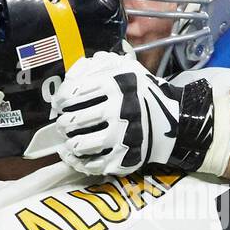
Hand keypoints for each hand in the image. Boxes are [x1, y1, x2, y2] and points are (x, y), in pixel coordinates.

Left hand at [39, 51, 217, 176]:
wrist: (170, 123)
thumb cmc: (141, 94)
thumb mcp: (125, 69)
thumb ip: (98, 65)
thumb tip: (71, 75)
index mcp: (116, 86)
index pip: (73, 93)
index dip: (60, 99)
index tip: (59, 103)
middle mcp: (119, 111)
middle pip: (74, 120)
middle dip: (63, 122)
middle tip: (63, 123)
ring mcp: (122, 138)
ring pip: (81, 144)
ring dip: (69, 142)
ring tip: (69, 138)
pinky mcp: (124, 159)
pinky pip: (92, 164)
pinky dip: (76, 161)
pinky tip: (71, 154)